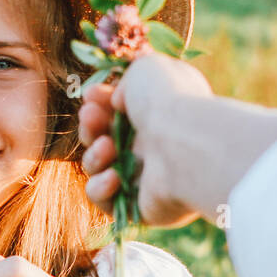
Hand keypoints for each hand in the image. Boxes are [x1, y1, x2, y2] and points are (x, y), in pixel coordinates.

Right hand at [77, 52, 213, 225]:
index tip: (90, 95)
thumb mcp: (147, 69)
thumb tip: (116, 103)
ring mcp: (147, 178)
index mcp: (161, 114)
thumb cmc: (170, 101)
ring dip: (94, 156)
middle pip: (104, 138)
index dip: (100, 102)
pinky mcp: (139, 207)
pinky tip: (113, 177)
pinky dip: (100, 188)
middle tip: (90, 116)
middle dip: (91, 127)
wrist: (186, 145)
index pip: (121, 111)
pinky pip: (105, 201)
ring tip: (107, 147)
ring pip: (100, 169)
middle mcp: (155, 146)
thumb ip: (126, 80)